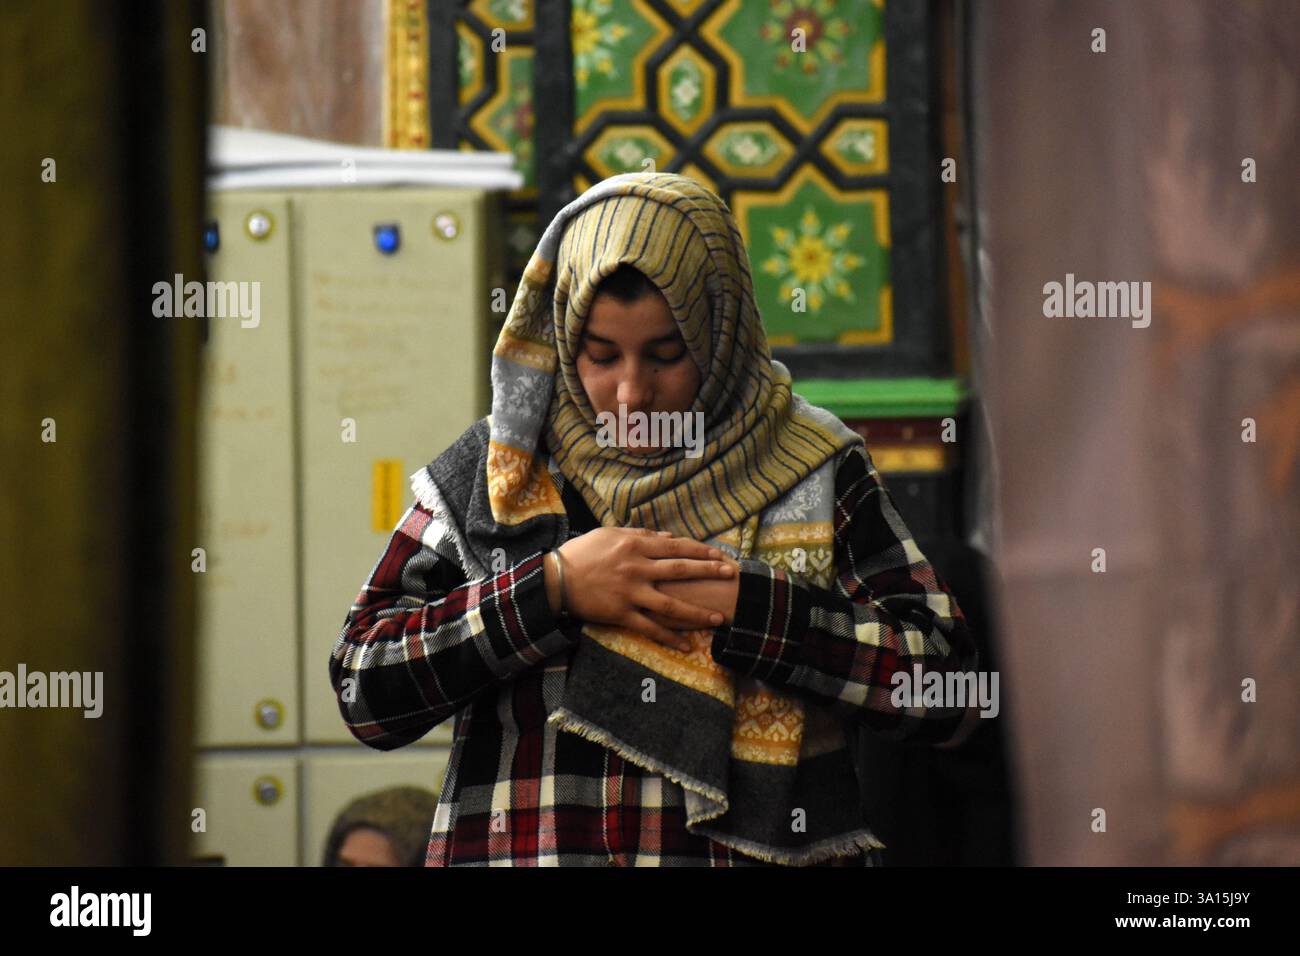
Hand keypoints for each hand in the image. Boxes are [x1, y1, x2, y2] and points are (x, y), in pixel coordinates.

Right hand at [552, 527, 735, 651]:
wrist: (556, 578)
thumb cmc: (583, 552)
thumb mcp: (610, 534)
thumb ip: (640, 535)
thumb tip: (667, 536)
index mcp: (635, 546)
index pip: (676, 546)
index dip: (701, 550)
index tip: (719, 553)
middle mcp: (638, 568)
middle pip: (681, 570)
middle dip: (709, 572)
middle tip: (731, 575)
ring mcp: (631, 593)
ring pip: (672, 604)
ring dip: (698, 612)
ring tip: (719, 618)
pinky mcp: (622, 614)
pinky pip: (651, 628)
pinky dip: (669, 637)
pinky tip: (686, 645)